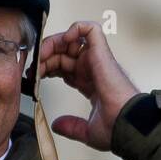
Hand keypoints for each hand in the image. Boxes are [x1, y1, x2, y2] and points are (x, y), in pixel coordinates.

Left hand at [36, 21, 139, 150]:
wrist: (127, 125)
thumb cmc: (116, 128)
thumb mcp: (88, 131)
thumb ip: (72, 127)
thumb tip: (57, 125)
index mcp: (90, 83)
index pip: (65, 68)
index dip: (48, 69)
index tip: (36, 77)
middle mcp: (93, 69)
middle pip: (64, 53)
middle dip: (45, 57)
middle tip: (33, 68)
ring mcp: (97, 60)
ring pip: (72, 39)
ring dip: (53, 44)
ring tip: (42, 56)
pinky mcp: (101, 53)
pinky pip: (90, 30)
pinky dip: (76, 28)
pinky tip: (63, 41)